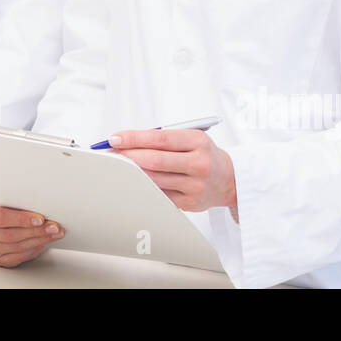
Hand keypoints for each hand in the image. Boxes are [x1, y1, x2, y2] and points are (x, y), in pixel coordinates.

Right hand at [0, 196, 64, 266]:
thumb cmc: (5, 206)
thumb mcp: (8, 198)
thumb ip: (19, 202)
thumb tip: (43, 206)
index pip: (0, 216)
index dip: (21, 219)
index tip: (40, 219)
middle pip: (10, 234)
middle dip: (36, 231)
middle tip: (53, 227)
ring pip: (16, 247)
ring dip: (39, 240)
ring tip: (53, 234)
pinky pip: (17, 257)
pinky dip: (32, 250)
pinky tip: (42, 244)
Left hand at [107, 129, 237, 218]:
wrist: (229, 179)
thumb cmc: (203, 154)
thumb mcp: (190, 137)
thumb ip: (162, 138)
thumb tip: (127, 141)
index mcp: (197, 142)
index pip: (159, 139)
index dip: (134, 138)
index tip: (115, 138)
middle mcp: (198, 164)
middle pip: (155, 160)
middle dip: (128, 155)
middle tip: (111, 152)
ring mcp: (194, 186)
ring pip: (154, 180)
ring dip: (132, 172)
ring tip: (118, 166)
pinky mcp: (189, 203)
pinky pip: (159, 195)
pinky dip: (144, 187)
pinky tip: (134, 181)